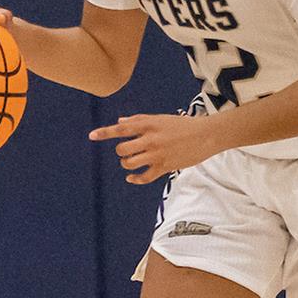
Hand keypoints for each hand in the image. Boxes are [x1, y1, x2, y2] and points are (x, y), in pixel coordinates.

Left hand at [90, 113, 225, 184]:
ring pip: (130, 163)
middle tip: (128, 151)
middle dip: (121, 151)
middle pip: (122, 149)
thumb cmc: (182, 125)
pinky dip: (135, 179)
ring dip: (127, 164)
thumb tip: (119, 122)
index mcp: (148, 124)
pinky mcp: (165, 167)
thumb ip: (138, 120)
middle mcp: (150, 139)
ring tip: (132, 162)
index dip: (104, 132)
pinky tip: (131, 177)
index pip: (121, 128)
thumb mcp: (160, 118)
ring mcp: (157, 154)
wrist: (206, 135)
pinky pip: (144, 177)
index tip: (91, 136)